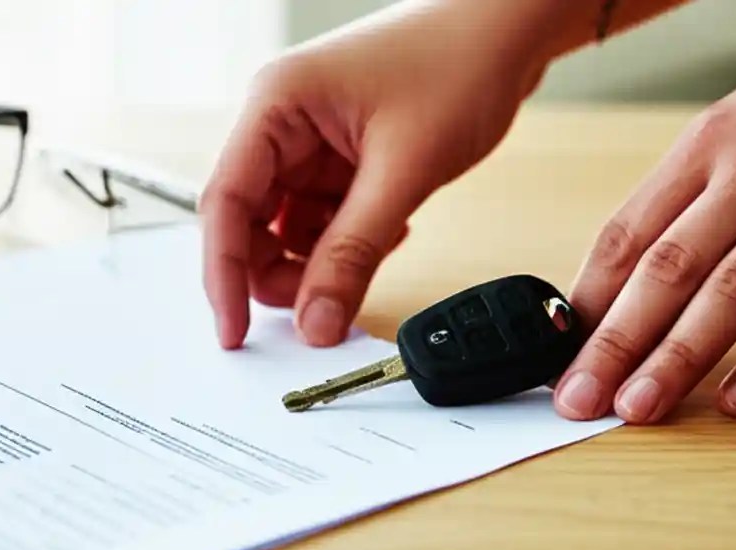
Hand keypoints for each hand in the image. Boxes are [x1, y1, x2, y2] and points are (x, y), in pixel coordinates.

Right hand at [198, 0, 552, 348]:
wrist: (511, 26)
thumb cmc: (460, 60)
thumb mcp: (404, 170)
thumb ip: (354, 253)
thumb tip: (316, 323)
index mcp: (276, 104)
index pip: (226, 202)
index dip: (224, 274)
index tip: (234, 332)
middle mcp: (282, 120)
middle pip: (250, 221)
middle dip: (280, 271)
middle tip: (320, 306)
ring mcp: (311, 138)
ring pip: (288, 227)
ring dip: (319, 259)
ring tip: (368, 257)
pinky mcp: (340, 153)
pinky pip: (324, 218)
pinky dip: (348, 239)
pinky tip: (391, 227)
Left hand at [556, 8, 735, 423]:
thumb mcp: (722, 134)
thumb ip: (673, 204)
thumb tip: (610, 289)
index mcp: (702, 148)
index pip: (626, 236)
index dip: (586, 303)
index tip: (556, 354)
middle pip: (667, 270)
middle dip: (615, 343)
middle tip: (580, 398)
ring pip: (733, 293)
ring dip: (680, 358)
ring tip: (639, 408)